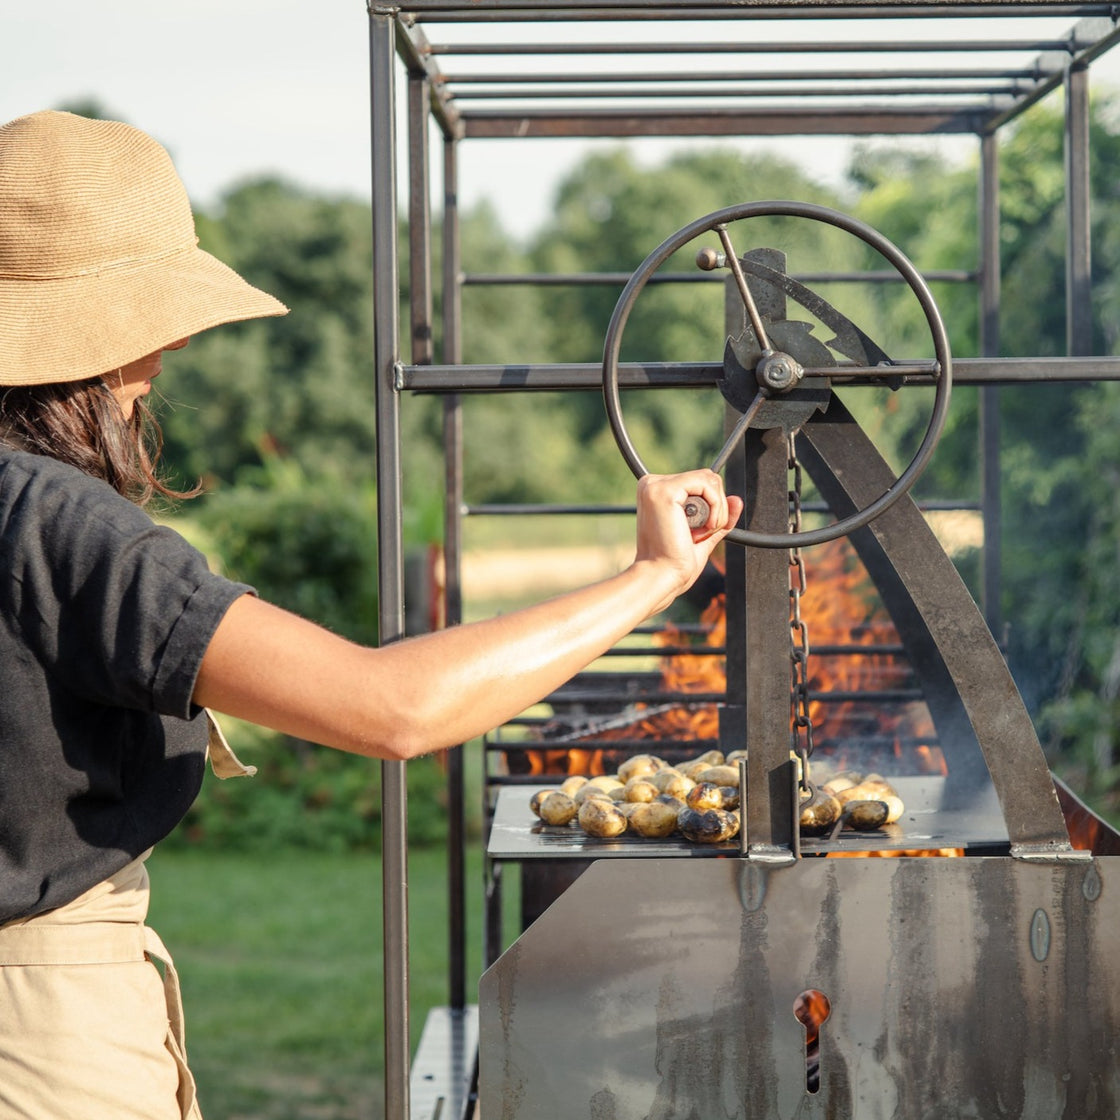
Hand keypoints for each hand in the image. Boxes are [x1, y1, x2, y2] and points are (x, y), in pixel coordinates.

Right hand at [633, 470, 742, 612]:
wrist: (661, 576)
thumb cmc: (674, 562)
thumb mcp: (702, 534)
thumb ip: (718, 516)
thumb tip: (737, 499)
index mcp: (656, 493)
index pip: (697, 482)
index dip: (712, 505)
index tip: (700, 531)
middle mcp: (652, 485)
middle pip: (706, 477)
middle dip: (717, 507)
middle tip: (703, 533)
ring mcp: (656, 486)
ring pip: (709, 479)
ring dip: (718, 509)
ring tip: (703, 531)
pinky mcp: (665, 491)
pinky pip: (707, 484)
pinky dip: (716, 506)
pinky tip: (705, 526)